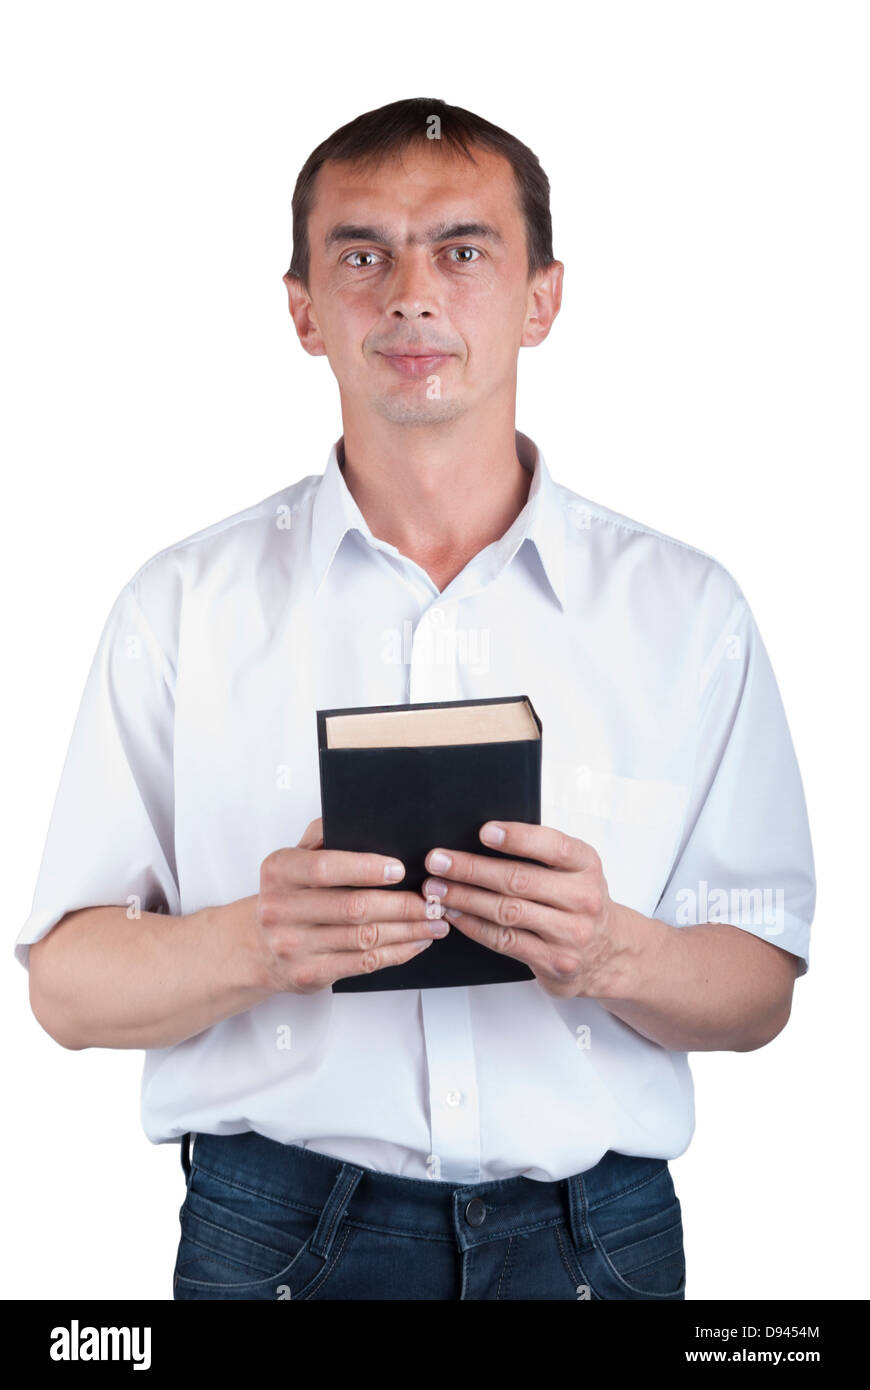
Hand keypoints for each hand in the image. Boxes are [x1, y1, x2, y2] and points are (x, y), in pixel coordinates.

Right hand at [256, 817, 448, 992]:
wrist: (259, 947)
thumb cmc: (289, 895)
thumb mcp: (294, 858)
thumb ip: (323, 835)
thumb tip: (363, 819)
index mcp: (279, 871)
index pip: (325, 868)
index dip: (366, 869)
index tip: (400, 869)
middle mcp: (280, 909)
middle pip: (353, 907)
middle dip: (402, 904)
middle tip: (433, 900)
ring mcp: (293, 946)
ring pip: (364, 938)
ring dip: (408, 930)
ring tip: (435, 921)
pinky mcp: (308, 975)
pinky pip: (363, 964)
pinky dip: (397, 953)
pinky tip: (416, 942)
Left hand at [421, 820, 619, 997]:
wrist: (608, 952)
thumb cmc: (577, 901)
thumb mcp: (574, 871)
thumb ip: (541, 855)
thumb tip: (481, 838)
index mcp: (587, 865)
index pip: (553, 846)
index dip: (517, 838)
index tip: (484, 831)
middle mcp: (582, 898)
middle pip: (519, 880)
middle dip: (472, 868)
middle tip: (438, 860)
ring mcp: (570, 933)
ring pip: (507, 911)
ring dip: (465, 898)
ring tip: (436, 888)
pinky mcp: (554, 960)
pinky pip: (505, 940)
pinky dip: (474, 925)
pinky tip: (454, 914)